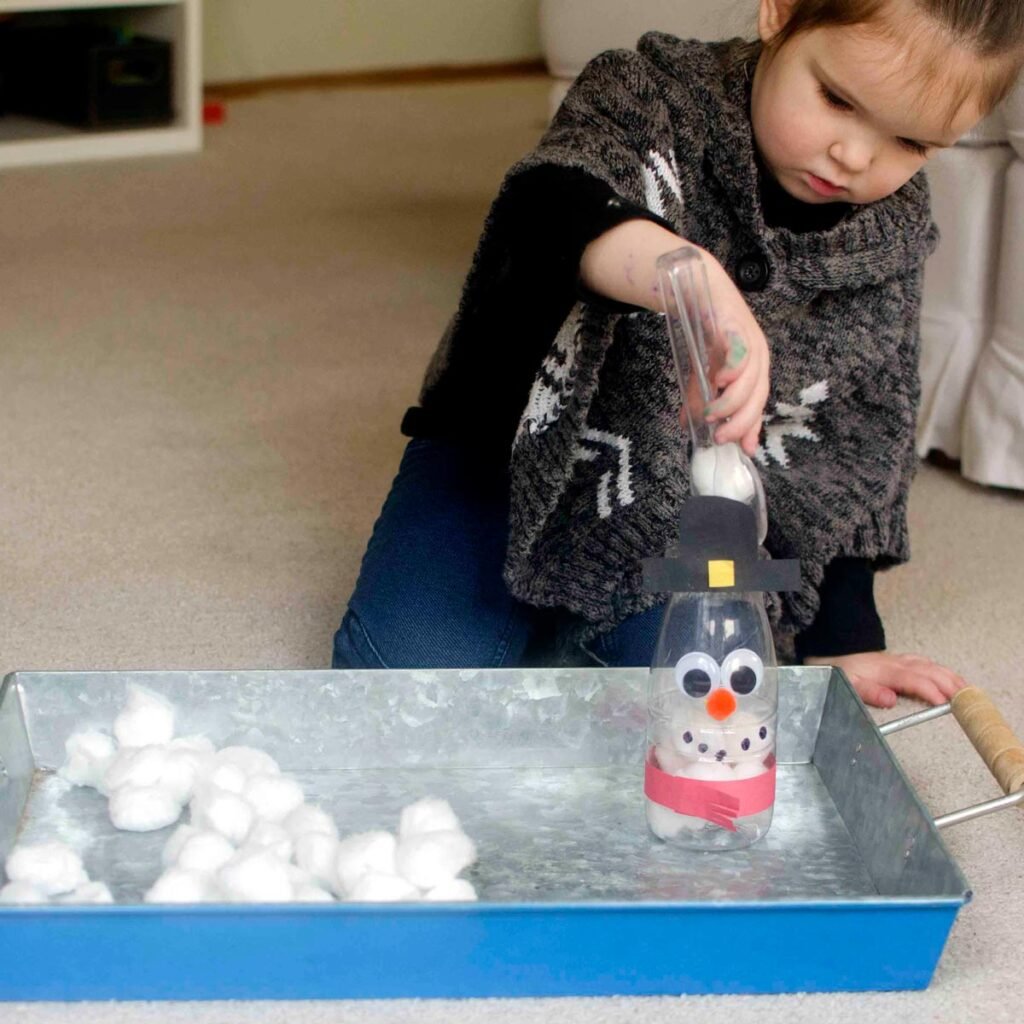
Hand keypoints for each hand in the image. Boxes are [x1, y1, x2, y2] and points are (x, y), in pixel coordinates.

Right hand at [698, 257, 770, 456]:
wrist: (699, 286)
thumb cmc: (706, 330)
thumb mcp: (702, 370)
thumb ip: (701, 398)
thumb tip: (691, 429)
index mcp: (754, 368)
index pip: (757, 403)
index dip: (752, 426)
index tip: (744, 450)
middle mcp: (757, 355)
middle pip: (757, 394)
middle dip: (740, 420)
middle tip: (720, 438)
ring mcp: (749, 339)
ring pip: (750, 378)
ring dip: (732, 401)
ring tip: (712, 415)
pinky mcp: (735, 324)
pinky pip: (740, 349)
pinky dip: (734, 367)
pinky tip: (720, 381)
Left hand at [803, 652, 967, 708]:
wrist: (831, 650)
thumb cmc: (840, 671)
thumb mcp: (847, 684)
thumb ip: (869, 692)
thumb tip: (891, 700)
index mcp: (885, 670)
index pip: (915, 680)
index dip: (931, 691)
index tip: (946, 704)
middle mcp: (896, 663)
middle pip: (929, 671)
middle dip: (950, 684)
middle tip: (968, 700)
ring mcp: (899, 660)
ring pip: (930, 665)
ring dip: (950, 677)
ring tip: (967, 691)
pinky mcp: (899, 660)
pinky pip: (925, 662)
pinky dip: (941, 670)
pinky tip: (949, 677)